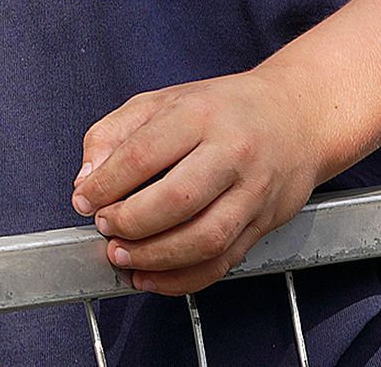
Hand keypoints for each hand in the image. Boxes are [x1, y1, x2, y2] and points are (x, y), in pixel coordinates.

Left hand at [72, 65, 323, 296]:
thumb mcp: (164, 100)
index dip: (104, 184)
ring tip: (122, 256)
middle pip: (175, 200)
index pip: (142, 154)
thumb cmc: (223, 108)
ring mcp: (253, 192)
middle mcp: (231, 152)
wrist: (297, 116)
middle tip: (103, 226)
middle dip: (129, 222)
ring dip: (155, 257)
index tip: (83, 199)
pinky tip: (151, 276)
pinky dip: (182, 280)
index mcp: (199, 114)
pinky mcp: (263, 224)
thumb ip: (115, 132)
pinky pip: (222, 263)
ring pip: (203, 239)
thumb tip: (86, 178)